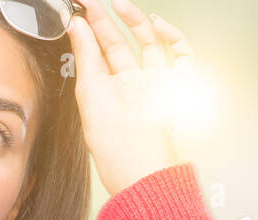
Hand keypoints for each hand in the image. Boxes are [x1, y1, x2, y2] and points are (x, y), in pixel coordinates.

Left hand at [66, 0, 189, 195]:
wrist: (142, 166)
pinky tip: (158, 25)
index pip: (97, 52)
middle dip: (107, 20)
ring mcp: (154, 85)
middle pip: (120, 44)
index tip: (80, 6)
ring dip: (136, 21)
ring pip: (149, 44)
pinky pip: (181, 55)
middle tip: (94, 1)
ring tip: (119, 5)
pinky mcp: (176, 87)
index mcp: (107, 92)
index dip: (89, 27)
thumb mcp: (89, 91)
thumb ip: (85, 54)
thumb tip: (76, 24)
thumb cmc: (114, 142)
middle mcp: (130, 87)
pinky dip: (173, 37)